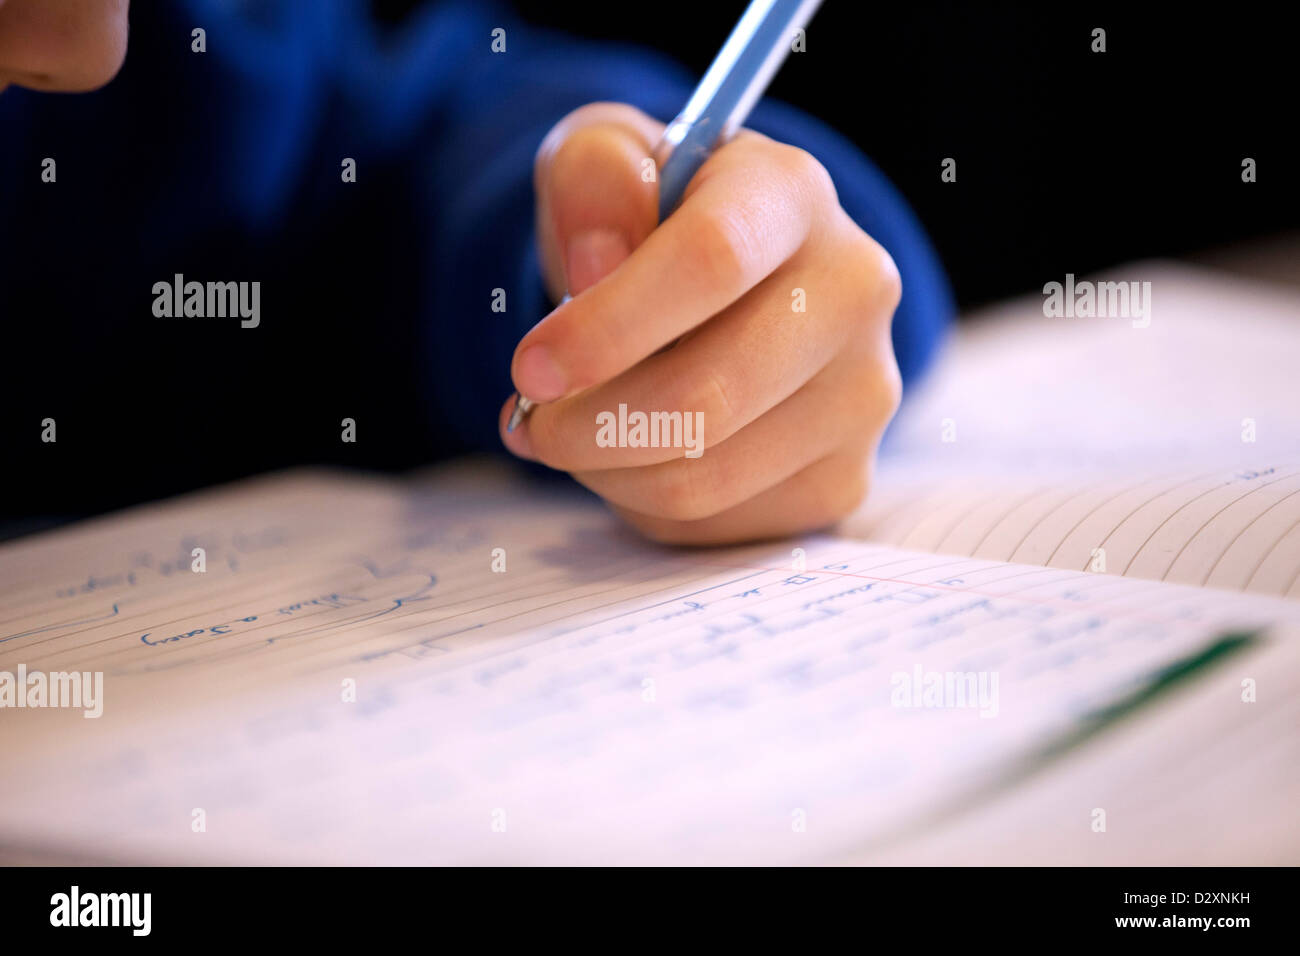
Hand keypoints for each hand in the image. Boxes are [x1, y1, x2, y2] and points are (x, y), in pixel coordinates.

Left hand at [500, 103, 901, 544]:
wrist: (731, 284)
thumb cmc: (654, 220)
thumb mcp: (604, 165)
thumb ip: (593, 182)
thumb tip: (598, 266)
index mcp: (794, 194)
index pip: (712, 261)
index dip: (608, 327)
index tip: (531, 368)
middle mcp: (854, 292)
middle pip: (709, 394)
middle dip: (589, 426)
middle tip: (529, 423)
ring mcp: (862, 395)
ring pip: (706, 477)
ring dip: (605, 472)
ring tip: (571, 436)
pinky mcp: (842, 478)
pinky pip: (716, 523)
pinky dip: (643, 504)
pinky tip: (631, 457)